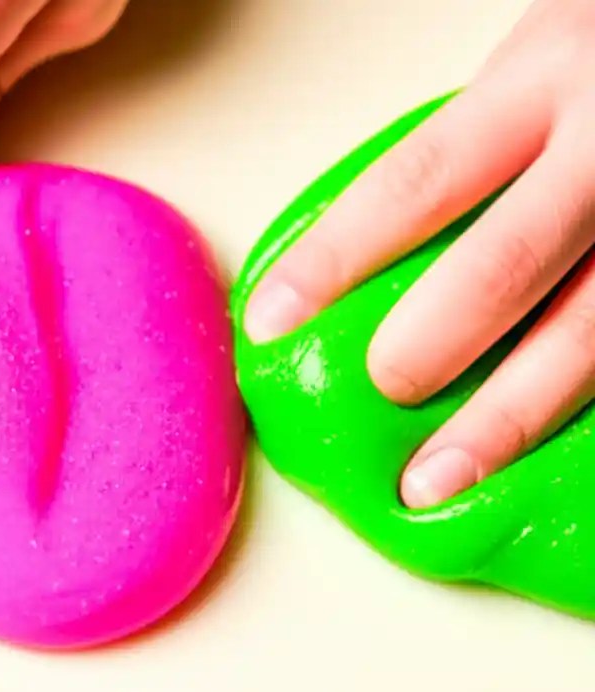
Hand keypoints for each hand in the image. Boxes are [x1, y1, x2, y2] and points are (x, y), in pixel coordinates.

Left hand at [243, 0, 594, 508]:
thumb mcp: (532, 68)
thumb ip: (473, 147)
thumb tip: (366, 258)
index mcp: (541, 83)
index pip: (414, 183)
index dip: (334, 259)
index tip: (270, 321)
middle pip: (503, 266)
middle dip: (428, 347)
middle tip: (379, 393)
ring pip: (586, 334)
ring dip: (506, 419)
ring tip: (438, 480)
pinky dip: (579, 410)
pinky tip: (536, 460)